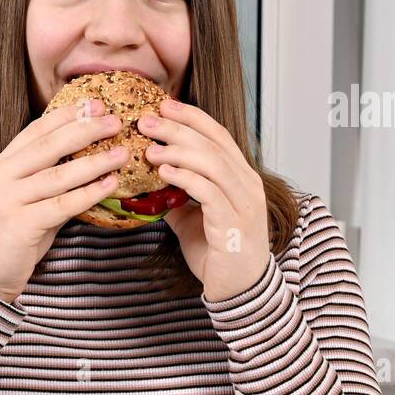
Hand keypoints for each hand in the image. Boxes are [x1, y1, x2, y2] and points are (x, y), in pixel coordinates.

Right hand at [0, 98, 125, 302]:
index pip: (36, 131)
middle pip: (49, 146)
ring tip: (121, 153)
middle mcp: (2, 177)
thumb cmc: (9, 237)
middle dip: (85, 130)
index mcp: (2, 165)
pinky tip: (110, 184)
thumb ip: (50, 181)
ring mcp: (9, 200)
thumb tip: (90, 164)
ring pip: (58, 175)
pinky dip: (89, 193)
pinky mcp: (21, 224)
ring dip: (94, 162)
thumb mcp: (25, 200)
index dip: (66, 116)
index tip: (95, 103)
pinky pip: (62, 204)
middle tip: (115, 120)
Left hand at [137, 98, 270, 301]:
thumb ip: (175, 195)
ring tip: (149, 148)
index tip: (164, 105)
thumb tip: (148, 180)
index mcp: (240, 176)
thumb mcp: (191, 217)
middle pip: (212, 143)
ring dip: (178, 151)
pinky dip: (185, 178)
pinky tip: (163, 172)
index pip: (218, 135)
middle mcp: (246, 183)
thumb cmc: (217, 252)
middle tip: (147, 121)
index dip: (192, 117)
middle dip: (178, 128)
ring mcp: (243, 202)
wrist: (239, 290)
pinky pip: (209, 192)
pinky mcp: (234, 222)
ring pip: (213, 163)